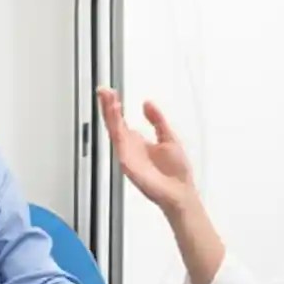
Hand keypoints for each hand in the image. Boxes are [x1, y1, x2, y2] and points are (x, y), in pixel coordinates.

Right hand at [96, 87, 195, 211]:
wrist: (181, 193)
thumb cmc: (175, 173)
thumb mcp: (168, 137)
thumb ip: (157, 120)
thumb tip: (147, 104)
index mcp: (137, 142)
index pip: (121, 120)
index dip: (115, 106)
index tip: (110, 91)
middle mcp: (130, 148)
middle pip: (114, 124)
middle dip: (108, 107)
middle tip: (103, 91)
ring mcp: (128, 157)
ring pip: (115, 132)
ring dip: (110, 116)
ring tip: (108, 100)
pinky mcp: (129, 166)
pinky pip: (120, 147)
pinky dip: (117, 133)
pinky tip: (116, 121)